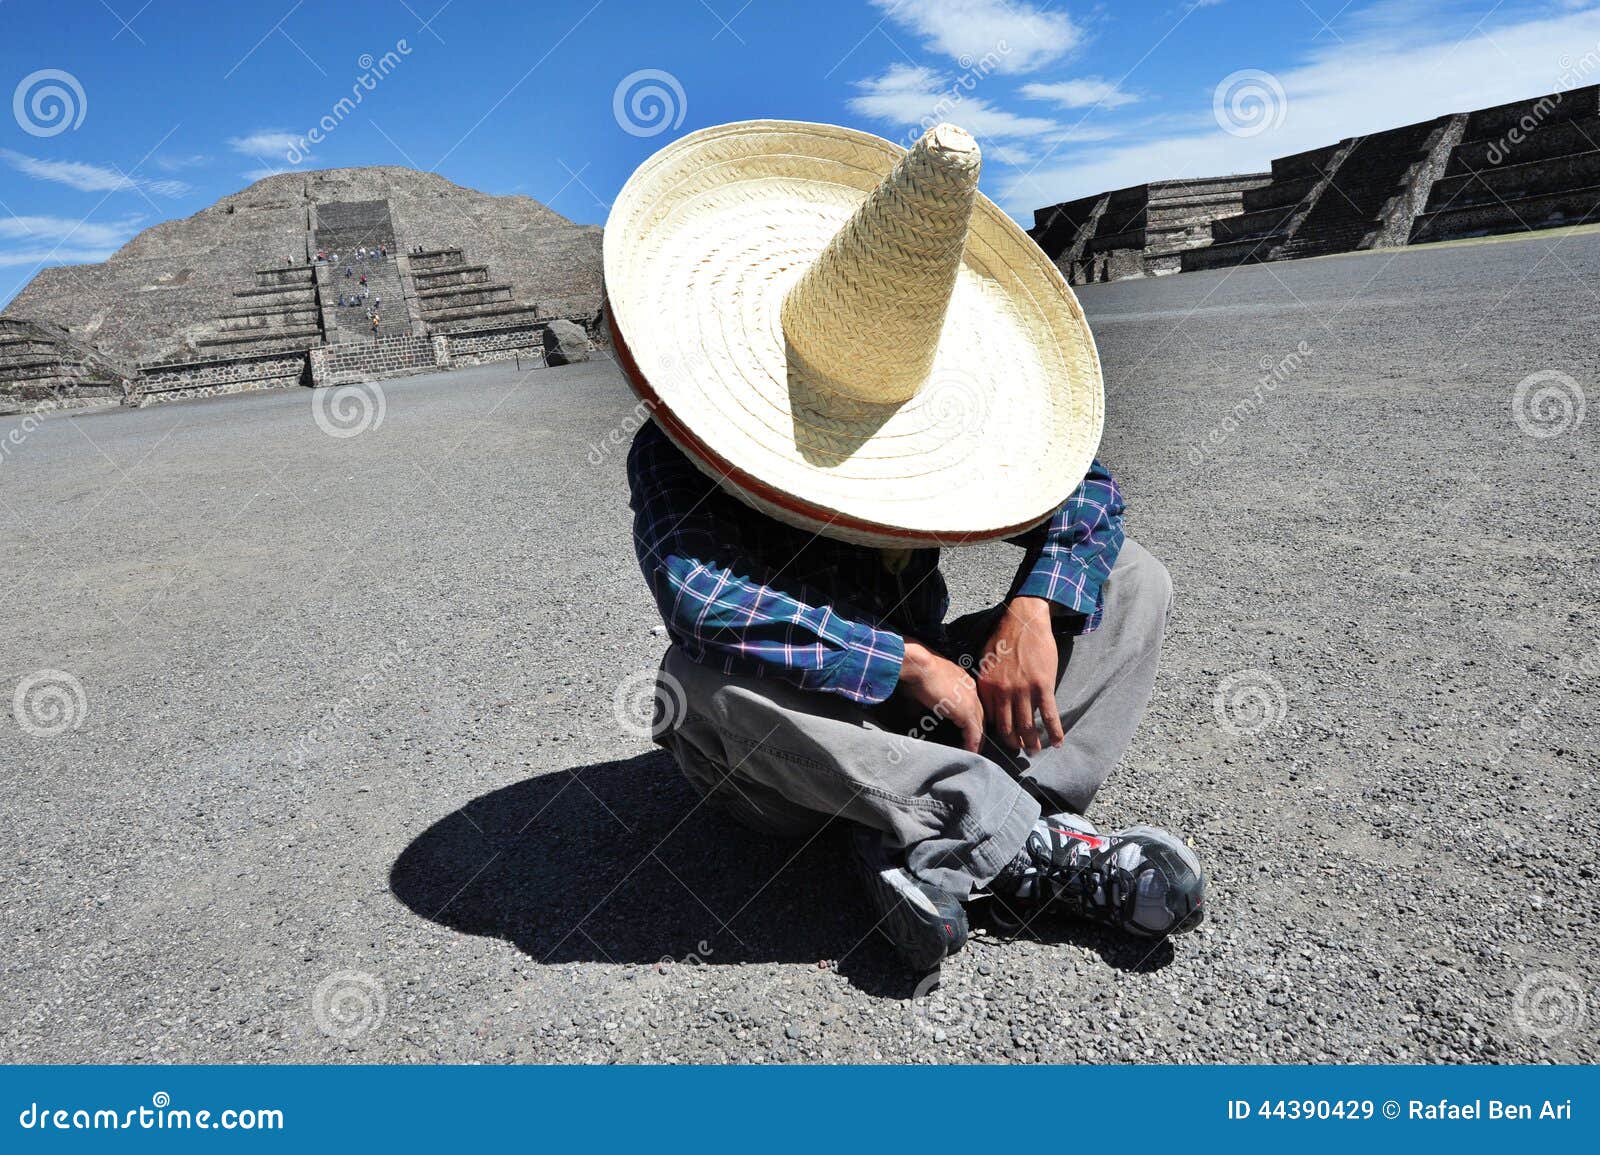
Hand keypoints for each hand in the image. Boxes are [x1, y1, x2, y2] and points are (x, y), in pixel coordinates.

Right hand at [898, 639, 984, 752]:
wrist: (918, 664)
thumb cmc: (914, 671)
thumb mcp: (920, 686)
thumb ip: (921, 700)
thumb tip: (913, 712)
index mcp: (961, 679)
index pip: (970, 701)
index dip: (969, 715)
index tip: (965, 726)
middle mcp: (970, 688)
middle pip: (979, 713)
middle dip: (977, 728)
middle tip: (973, 742)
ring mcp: (970, 699)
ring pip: (979, 723)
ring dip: (976, 738)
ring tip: (973, 750)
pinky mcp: (966, 711)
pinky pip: (974, 732)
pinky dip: (972, 743)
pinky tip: (971, 752)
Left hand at [975, 596, 1063, 754]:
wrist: (1024, 621)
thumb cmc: (1004, 639)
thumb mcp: (985, 662)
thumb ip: (986, 684)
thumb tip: (987, 702)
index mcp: (987, 687)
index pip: (991, 720)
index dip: (998, 733)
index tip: (1005, 740)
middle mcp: (1004, 692)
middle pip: (1008, 728)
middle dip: (1015, 744)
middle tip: (1021, 752)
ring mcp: (1024, 690)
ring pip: (1028, 726)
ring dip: (1032, 742)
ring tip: (1035, 752)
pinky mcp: (1043, 686)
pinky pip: (1049, 715)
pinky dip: (1054, 732)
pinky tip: (1057, 743)